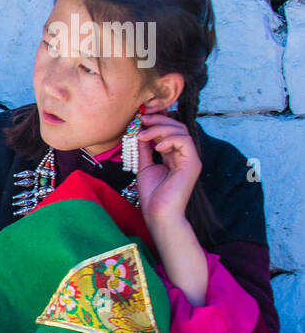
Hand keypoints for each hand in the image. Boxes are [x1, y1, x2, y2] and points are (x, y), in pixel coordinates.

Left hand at [135, 113, 201, 228]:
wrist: (159, 213)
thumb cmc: (152, 195)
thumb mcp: (144, 166)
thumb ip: (144, 149)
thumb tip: (139, 132)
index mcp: (174, 155)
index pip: (171, 130)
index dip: (158, 121)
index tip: (140, 119)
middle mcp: (184, 155)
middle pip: (178, 127)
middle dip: (159, 120)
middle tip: (141, 120)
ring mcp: (190, 159)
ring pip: (181, 131)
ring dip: (160, 129)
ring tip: (143, 135)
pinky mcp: (192, 163)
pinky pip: (185, 141)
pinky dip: (169, 139)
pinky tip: (156, 146)